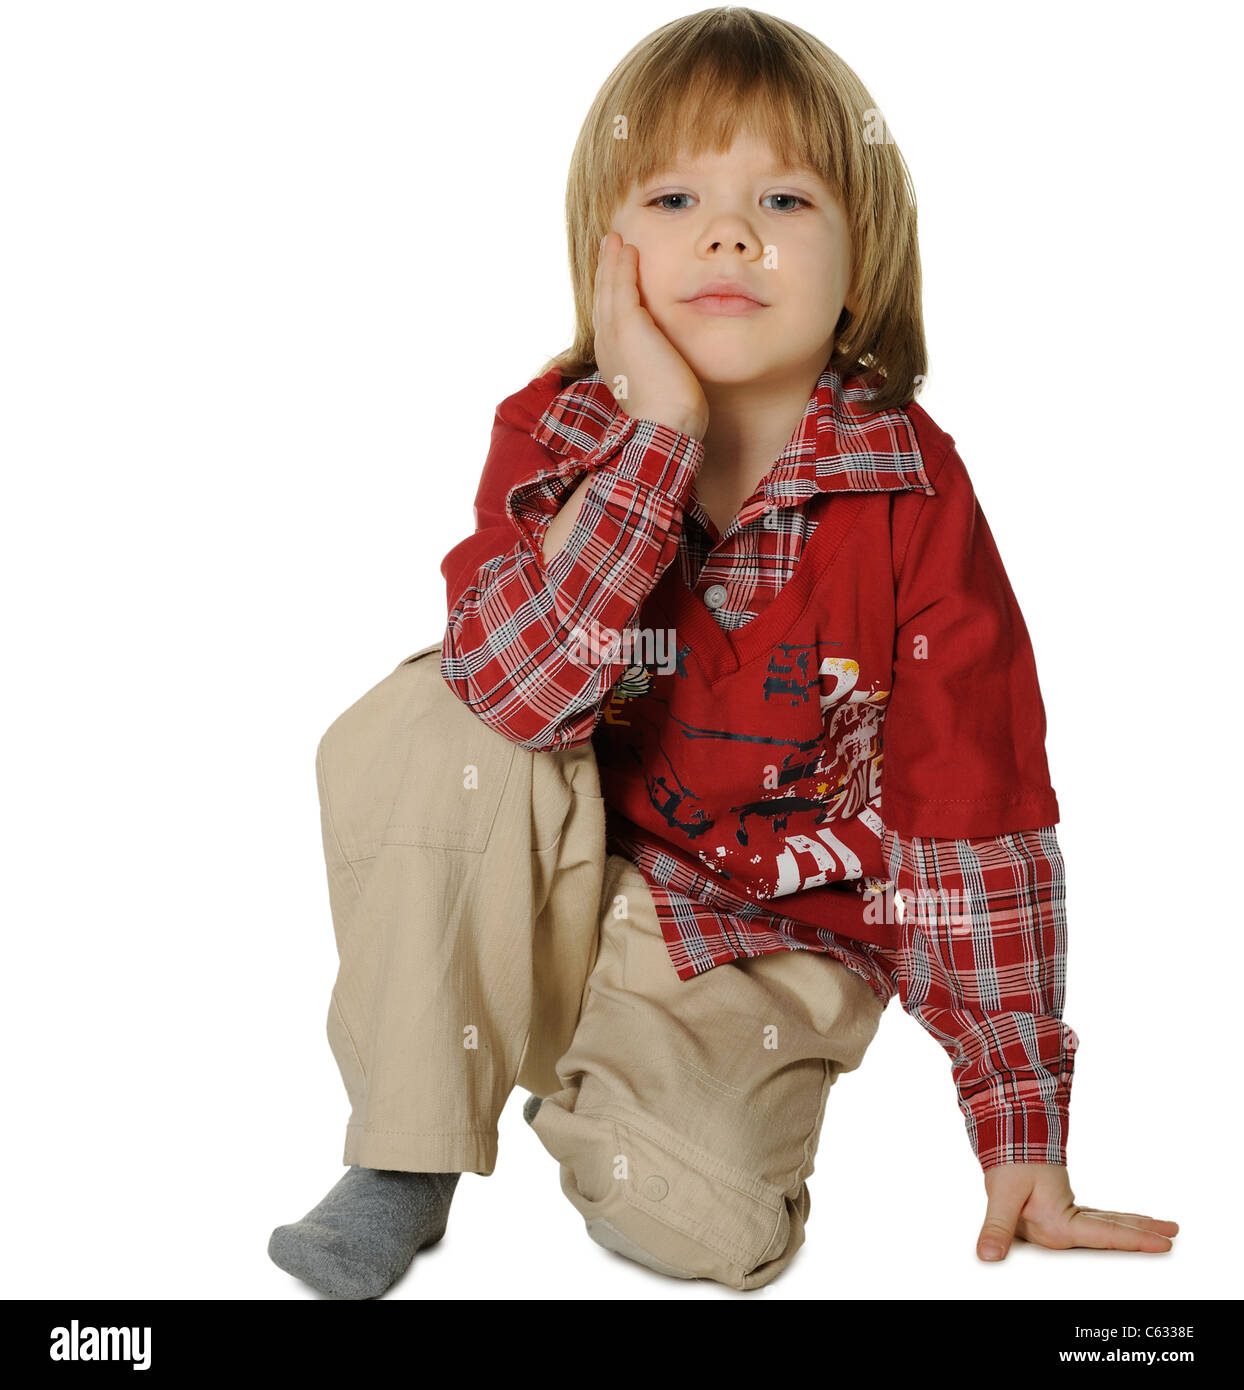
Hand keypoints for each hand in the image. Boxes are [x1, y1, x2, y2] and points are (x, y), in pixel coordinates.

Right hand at [592, 231, 708, 440]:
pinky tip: (628, 248)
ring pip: (608, 290)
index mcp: (614, 362)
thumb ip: (663, 368)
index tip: (616, 278)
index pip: (610, 320)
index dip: (611, 295)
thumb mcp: (663, 387)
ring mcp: (614, 336)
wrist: (667, 425)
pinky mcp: (628, 327)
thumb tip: (675, 366)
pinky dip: (622, 265)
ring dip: (611, 262)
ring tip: (615, 239)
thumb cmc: (672, 416)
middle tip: (610, 247)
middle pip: (603, 300)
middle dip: (606, 273)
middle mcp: (607, 347)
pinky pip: (621, 287)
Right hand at [977, 1163, 1178, 1260]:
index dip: (1134, 1240)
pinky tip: (1133, 1219)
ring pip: (1108, 1226)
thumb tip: (987, 1256)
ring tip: (1164, 1226)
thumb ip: (997, 1227)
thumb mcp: (1002, 1195)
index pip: (1102, 1237)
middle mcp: (1059, 1232)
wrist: (1001, 1147)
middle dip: (1143, 1235)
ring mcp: (1063, 1224)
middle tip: (1172, 1234)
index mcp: (1051, 1229)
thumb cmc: (1005, 1166)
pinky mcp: (1064, 1213)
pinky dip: (1119, 1219)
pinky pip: (1099, 1219)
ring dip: (1136, 1226)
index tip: (1163, 1243)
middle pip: (1110, 1236)